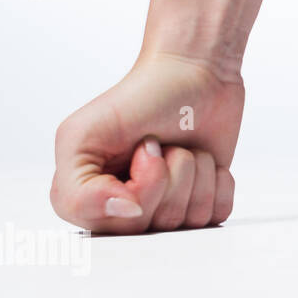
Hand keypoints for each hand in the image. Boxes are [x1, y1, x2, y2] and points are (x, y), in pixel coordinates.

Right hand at [51, 53, 244, 233]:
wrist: (195, 73)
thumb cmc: (139, 98)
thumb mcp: (82, 137)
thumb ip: (78, 193)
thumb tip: (129, 216)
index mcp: (85, 198)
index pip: (115, 224)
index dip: (140, 188)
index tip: (144, 148)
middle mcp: (126, 209)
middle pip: (153, 225)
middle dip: (168, 176)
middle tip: (160, 144)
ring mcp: (168, 207)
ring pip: (189, 221)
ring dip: (194, 173)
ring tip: (182, 146)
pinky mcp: (204, 201)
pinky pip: (217, 215)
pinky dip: (218, 183)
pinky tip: (207, 159)